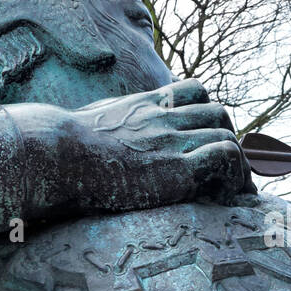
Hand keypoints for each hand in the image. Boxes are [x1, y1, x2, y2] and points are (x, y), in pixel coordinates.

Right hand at [11, 78, 251, 215]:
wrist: (54, 154)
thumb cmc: (58, 146)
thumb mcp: (88, 123)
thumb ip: (105, 122)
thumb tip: (84, 134)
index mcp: (143, 105)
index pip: (193, 92)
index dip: (206, 114)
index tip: (205, 140)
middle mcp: (164, 118)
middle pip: (218, 114)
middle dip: (227, 139)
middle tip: (225, 171)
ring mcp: (173, 141)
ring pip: (228, 137)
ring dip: (237, 164)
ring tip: (233, 191)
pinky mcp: (178, 169)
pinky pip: (225, 158)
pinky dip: (234, 175)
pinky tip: (225, 197)